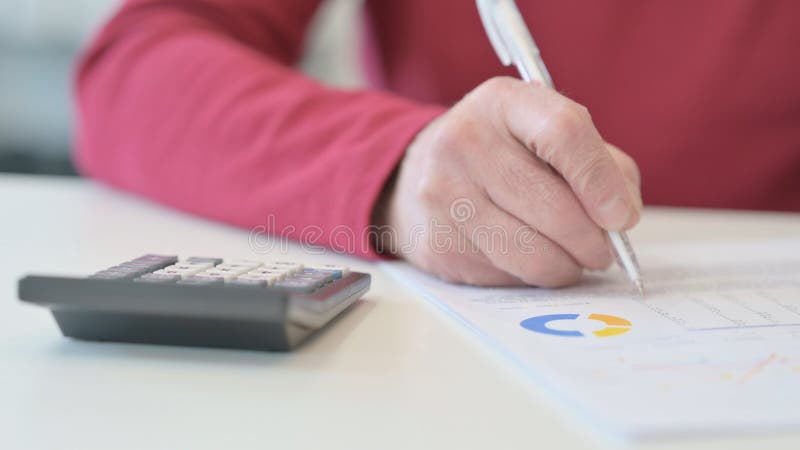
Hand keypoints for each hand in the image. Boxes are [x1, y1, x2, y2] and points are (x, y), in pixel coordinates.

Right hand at [374, 77, 641, 286]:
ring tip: (570, 259)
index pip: (563, 133)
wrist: (420, 175)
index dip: (602, 181)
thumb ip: (599, 163)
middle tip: (603, 251)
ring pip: (532, 254)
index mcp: (501, 102)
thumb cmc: (503, 154)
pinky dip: (529, 276)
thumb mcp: (546, 133)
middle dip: (593, 241)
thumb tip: (621, 216)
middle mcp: (463, 142)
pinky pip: (506, 276)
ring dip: (566, 267)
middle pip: (553, 207)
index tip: (622, 216)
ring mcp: (443, 195)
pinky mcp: (437, 243)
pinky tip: (524, 256)